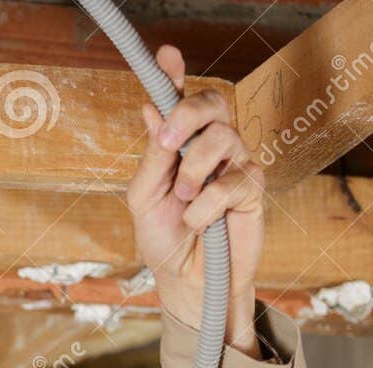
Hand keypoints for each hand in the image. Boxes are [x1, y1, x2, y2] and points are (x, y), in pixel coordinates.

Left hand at [126, 45, 264, 355]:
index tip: (166, 56)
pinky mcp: (253, 189)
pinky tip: (199, 222)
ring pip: (222, 138)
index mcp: (180, 144)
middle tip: (167, 144)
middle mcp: (210, 147)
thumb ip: (151, 157)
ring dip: (193, 172)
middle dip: (187, 115)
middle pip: (213, 103)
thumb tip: (150, 110)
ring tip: (183, 201)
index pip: (183, 100)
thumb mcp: (143, 199)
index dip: (175, 76)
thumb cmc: (163, 239)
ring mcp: (235, 164)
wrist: (185, 281)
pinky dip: (206, 205)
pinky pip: (233, 181)